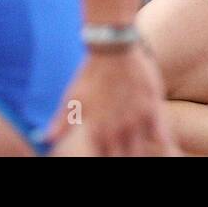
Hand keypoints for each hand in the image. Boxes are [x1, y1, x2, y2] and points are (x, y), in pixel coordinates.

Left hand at [47, 41, 178, 156]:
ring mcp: (136, 122)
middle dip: (122, 157)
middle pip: (123, 159)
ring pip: (141, 153)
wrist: (111, 46)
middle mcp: (117, 131)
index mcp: (96, 131)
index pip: (102, 159)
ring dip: (138, 153)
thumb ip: (61, 124)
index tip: (107, 153)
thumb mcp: (72, 98)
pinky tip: (160, 143)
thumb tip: (44, 140)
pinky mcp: (153, 110)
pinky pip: (163, 138)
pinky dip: (162, 144)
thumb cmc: (90, 72)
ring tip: (135, 147)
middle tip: (122, 150)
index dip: (104, 157)